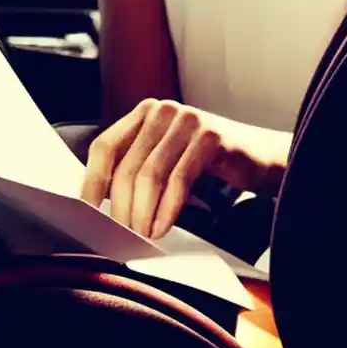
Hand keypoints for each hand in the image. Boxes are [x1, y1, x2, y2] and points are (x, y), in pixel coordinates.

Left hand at [81, 99, 289, 238]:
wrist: (262, 157)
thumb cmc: (207, 163)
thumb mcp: (166, 158)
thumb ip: (136, 169)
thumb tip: (100, 206)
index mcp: (144, 113)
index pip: (105, 146)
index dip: (92, 181)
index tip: (85, 213)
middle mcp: (162, 111)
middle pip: (127, 165)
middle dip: (121, 207)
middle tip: (121, 236)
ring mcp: (187, 120)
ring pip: (150, 174)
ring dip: (143, 212)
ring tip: (142, 237)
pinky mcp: (211, 136)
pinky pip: (179, 179)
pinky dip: (167, 209)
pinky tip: (162, 228)